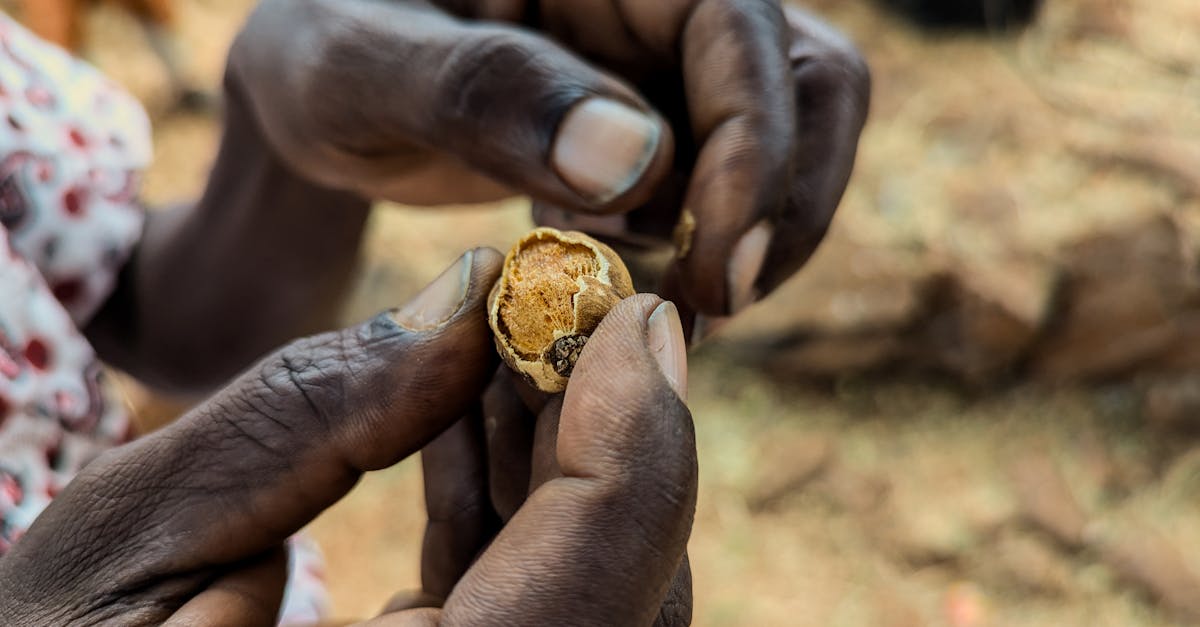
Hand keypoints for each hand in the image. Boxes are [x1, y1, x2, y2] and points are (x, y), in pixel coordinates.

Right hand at [0, 251, 695, 625]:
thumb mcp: (126, 553)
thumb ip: (303, 420)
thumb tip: (468, 295)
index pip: (595, 597)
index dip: (638, 442)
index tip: (634, 313)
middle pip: (623, 598)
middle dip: (613, 439)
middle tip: (582, 308)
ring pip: (594, 601)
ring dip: (565, 463)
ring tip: (508, 343)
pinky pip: (533, 612)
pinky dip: (516, 512)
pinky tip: (465, 418)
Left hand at [228, 0, 869, 318]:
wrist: (326, 96)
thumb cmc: (321, 60)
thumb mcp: (354, 67)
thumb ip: (477, 94)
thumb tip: (636, 159)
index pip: (735, 24)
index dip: (754, 147)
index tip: (719, 269)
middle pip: (808, 78)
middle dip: (780, 202)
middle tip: (711, 306)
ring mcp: (669, 60)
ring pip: (788, 138)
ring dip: (752, 234)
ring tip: (662, 305)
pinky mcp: (666, 121)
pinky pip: (733, 184)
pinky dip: (708, 249)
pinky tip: (636, 289)